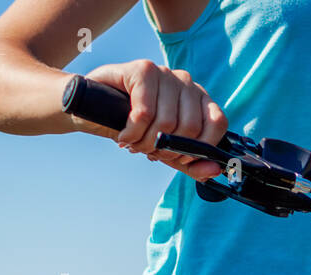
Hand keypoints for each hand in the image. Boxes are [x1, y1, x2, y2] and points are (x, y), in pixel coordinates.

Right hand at [81, 60, 227, 180]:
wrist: (93, 109)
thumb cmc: (136, 128)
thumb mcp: (167, 150)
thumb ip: (192, 163)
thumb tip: (215, 170)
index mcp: (199, 99)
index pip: (217, 123)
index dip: (200, 147)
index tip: (179, 158)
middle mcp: (186, 82)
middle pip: (190, 127)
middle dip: (167, 149)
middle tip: (148, 151)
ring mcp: (165, 73)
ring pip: (167, 123)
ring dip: (146, 143)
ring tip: (133, 143)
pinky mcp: (142, 69)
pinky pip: (145, 113)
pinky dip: (133, 132)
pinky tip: (124, 135)